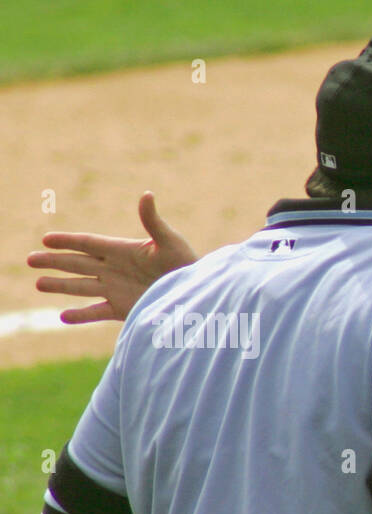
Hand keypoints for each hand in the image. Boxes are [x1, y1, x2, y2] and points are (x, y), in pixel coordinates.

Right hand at [28, 192, 197, 323]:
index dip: (67, 241)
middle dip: (54, 261)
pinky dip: (81, 315)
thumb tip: (146, 194)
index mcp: (122, 250)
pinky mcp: (124, 309)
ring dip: (60, 286)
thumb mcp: (170, 242)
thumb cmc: (187, 265)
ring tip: (38, 284)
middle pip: (77, 263)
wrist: (199, 295)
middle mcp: (115, 269)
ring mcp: (117, 289)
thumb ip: (153, 222)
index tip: (46, 239)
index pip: (88, 243)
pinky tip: (63, 317)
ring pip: (81, 287)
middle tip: (30, 259)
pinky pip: (97, 312)